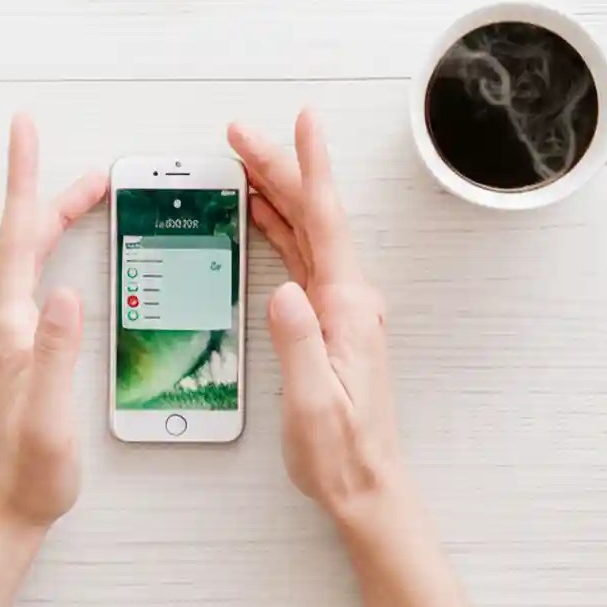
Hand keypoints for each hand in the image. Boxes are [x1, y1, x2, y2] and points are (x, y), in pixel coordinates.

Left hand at [0, 113, 107, 530]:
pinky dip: (46, 259)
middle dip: (56, 198)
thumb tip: (67, 292)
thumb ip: (56, 352)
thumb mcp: (49, 415)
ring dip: (52, 225)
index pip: (16, 239)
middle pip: (23, 243)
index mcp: (7, 331)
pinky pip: (25, 288)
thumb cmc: (29, 471)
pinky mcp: (3, 354)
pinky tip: (60, 266)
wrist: (1, 511)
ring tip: (87, 202)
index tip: (24, 132)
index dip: (25, 181)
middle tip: (97, 174)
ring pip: (24, 264)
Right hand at [228, 109, 404, 521]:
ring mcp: (341, 308)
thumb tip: (283, 289)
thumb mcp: (312, 401)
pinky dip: (280, 229)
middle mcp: (349, 298)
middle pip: (312, 216)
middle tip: (241, 135)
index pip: (326, 222)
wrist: (365, 483)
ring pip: (306, 232)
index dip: (311, 168)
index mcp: (347, 307)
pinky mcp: (330, 321)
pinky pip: (302, 258)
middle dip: (278, 168)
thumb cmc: (340, 450)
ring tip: (245, 162)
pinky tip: (262, 217)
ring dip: (277, 193)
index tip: (305, 123)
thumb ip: (299, 343)